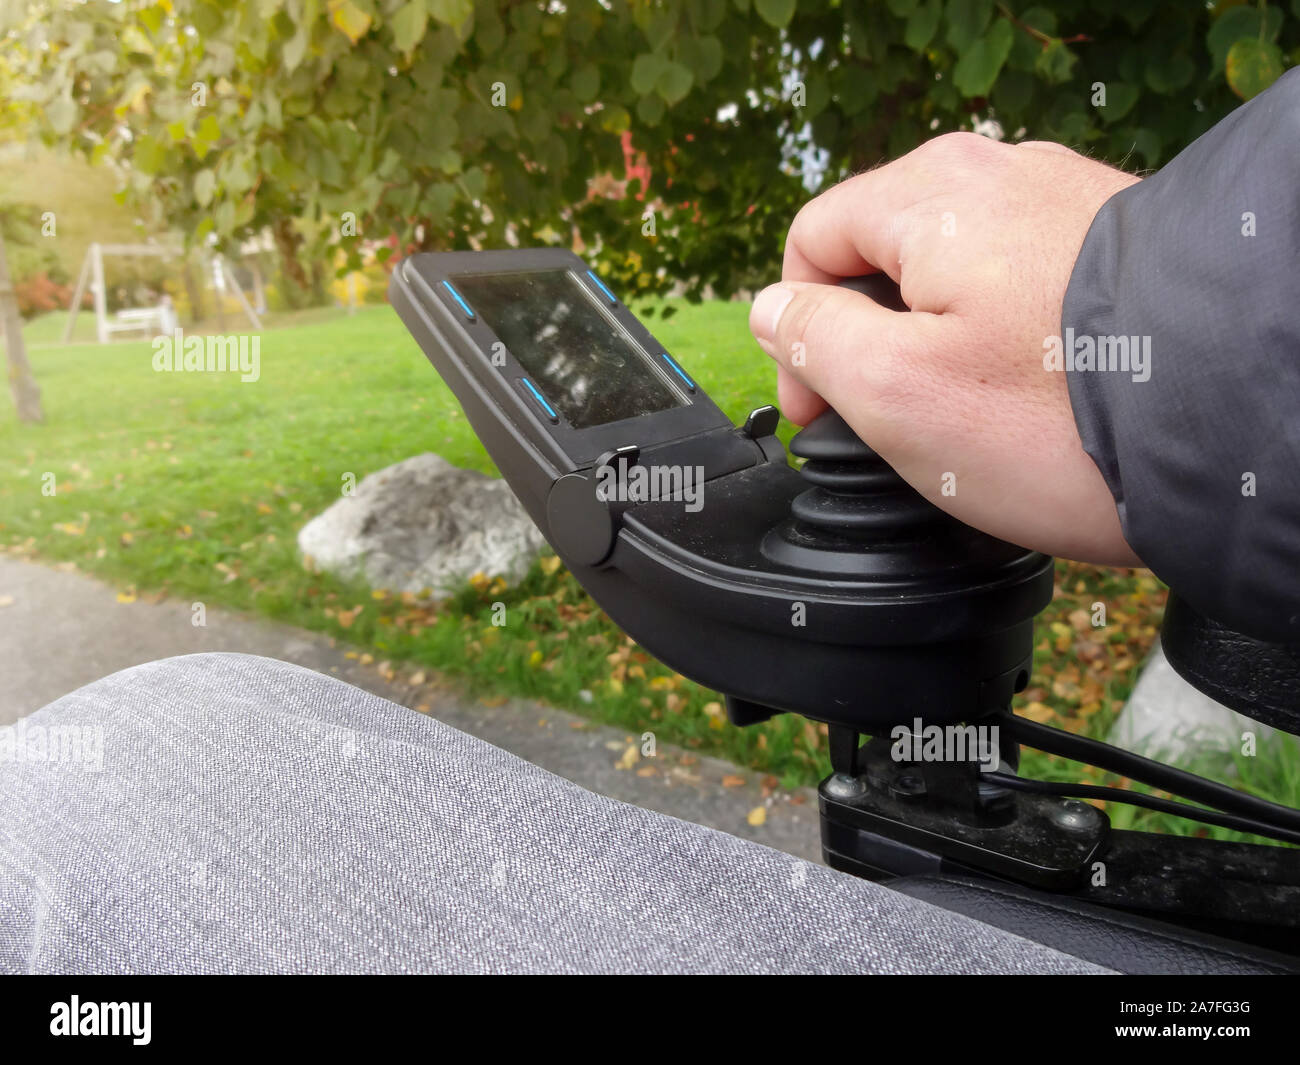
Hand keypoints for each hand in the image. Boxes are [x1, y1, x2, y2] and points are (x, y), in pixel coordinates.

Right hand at [749, 132, 1141, 565]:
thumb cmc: (1059, 418)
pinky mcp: (1115, 245)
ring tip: (966, 414)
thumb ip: (812, 338)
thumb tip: (775, 308)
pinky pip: (1023, 282)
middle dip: (868, 338)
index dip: (795, 331)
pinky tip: (1030, 392)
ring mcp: (1067, 204)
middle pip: (884, 252)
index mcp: (931, 197)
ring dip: (936, 341)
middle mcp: (1001, 177)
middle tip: (885, 421)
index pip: (813, 242)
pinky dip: (1003, 335)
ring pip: (955, 270)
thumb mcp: (892, 390)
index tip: (817, 411)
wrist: (1235, 425)